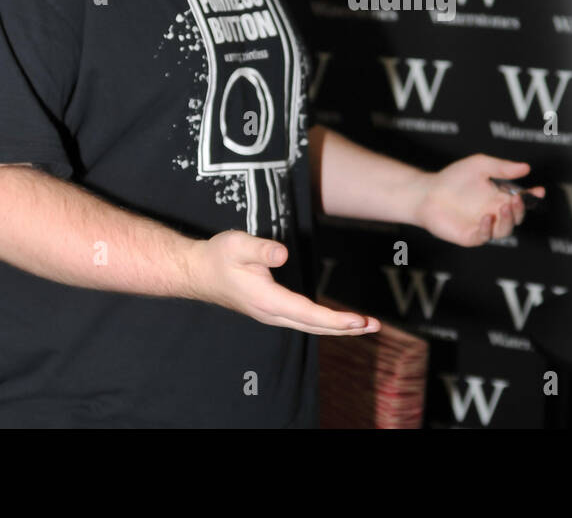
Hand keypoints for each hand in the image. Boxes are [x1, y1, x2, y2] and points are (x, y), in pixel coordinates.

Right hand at [187, 230, 379, 334]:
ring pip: (310, 326)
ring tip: (363, 325)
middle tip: (374, 325)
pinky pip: (303, 321)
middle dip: (345, 328)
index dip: (335, 319)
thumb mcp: (237, 244)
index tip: (358, 321)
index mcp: (268, 300)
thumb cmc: (218, 256)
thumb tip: (282, 254)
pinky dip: (323, 323)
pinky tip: (336, 321)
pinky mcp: (271, 310)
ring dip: (337, 327)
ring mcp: (271, 314)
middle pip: (315, 326)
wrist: (197, 271)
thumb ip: (260, 248)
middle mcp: (272, 313)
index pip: (309, 314)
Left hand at [413, 154, 545, 246]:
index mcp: (499, 197)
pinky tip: (486, 217)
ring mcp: (483, 226)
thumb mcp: (480, 165)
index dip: (532, 197)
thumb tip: (526, 167)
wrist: (427, 192)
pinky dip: (487, 228)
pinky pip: (484, 236)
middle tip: (517, 200)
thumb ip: (502, 167)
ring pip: (504, 230)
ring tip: (505, 207)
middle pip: (516, 217)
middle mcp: (494, 213)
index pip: (521, 200)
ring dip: (508, 220)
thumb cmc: (452, 178)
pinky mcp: (470, 236)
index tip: (539, 191)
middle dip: (521, 210)